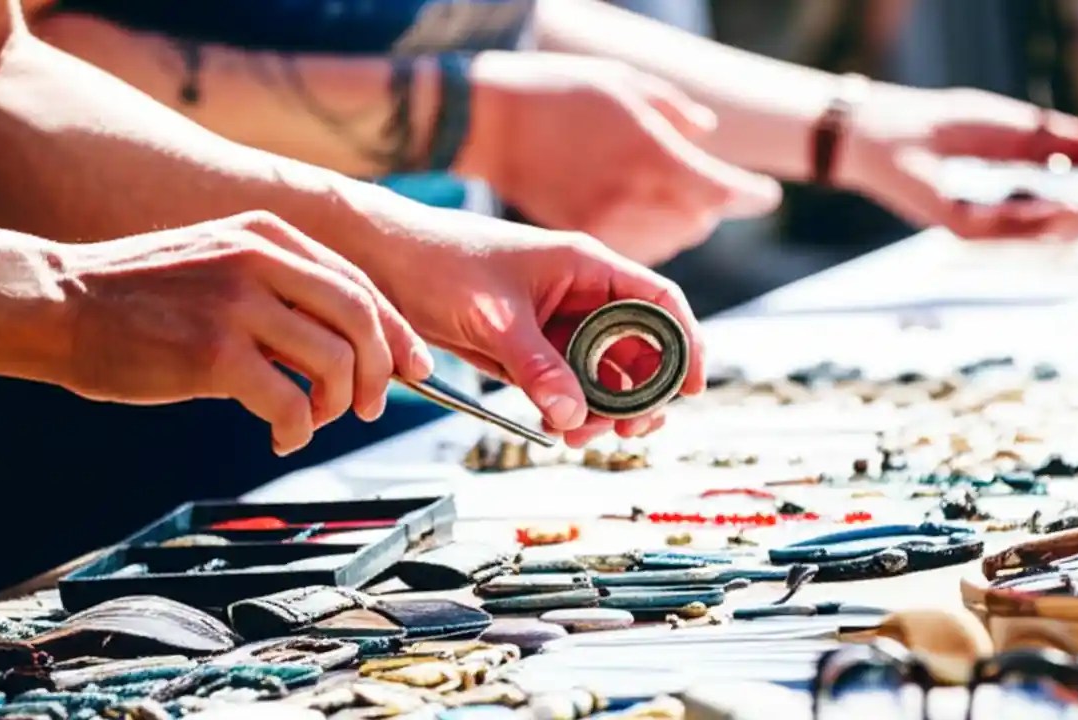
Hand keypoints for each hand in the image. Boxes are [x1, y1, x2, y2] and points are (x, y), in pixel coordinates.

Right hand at [55, 211, 432, 454]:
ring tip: (314, 420)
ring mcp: (237, 303)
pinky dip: (299, 429)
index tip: (414, 367)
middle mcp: (260, 259)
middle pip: (362, 318)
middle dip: (382, 371)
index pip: (359, 284)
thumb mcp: (221, 264)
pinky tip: (283, 438)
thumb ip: (281, 291)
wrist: (58, 304)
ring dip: (339, 404)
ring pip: (336, 360)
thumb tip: (347, 343)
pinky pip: (289, 400)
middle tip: (373, 406)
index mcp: (268, 235)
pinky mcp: (213, 352)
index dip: (397, 332)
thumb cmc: (140, 297)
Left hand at [342, 203, 706, 446]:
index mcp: (587, 266)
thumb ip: (537, 366)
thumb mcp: (494, 318)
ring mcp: (557, 321)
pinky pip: (568, 382)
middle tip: (626, 430)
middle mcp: (581, 293)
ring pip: (604, 372)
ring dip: (602, 408)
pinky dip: (570, 407)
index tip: (691, 387)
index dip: (685, 344)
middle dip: (639, 393)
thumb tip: (572, 415)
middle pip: (638, 348)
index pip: (659, 302)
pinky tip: (556, 426)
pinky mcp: (531, 346)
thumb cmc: (440, 262)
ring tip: (578, 436)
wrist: (385, 261)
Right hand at [457, 52, 781, 265]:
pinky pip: (635, 252)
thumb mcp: (624, 83)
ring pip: (670, 242)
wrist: (493, 124)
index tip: (765, 196)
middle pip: (700, 223)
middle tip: (711, 194)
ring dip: (681, 226)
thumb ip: (673, 110)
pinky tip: (639, 217)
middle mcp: (634, 196)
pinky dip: (650, 238)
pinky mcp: (584, 236)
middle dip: (710, 208)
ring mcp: (608, 222)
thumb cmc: (559, 92)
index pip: (721, 191)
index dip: (751, 196)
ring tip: (671, 203)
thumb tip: (705, 134)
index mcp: (651, 155)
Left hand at [842, 86, 1077, 239]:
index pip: (1073, 191)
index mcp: (1020, 181)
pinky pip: (1008, 228)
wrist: (886, 133)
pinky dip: (1036, 217)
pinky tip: (1059, 205)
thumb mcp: (1015, 126)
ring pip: (1040, 231)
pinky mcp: (961, 227)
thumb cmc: (945, 123)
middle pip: (1063, 220)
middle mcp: (1004, 207)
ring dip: (1072, 218)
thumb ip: (1064, 139)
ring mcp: (983, 221)